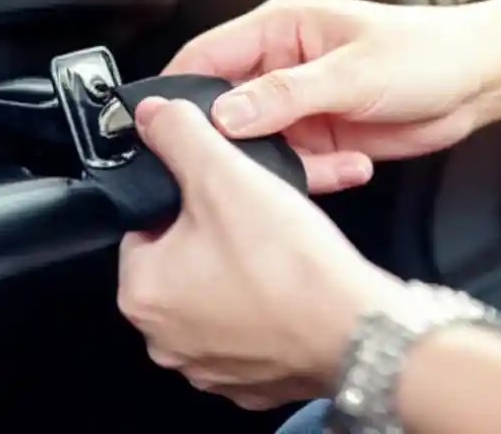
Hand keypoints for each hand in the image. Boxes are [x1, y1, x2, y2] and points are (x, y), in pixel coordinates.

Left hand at [117, 97, 405, 410]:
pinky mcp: (248, 384)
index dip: (182, 202)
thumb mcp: (225, 175)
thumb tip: (152, 116)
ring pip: (212, 298)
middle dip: (210, 239)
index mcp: (140, 294)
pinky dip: (262, 313)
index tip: (217, 197)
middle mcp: (163, 341)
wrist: (360, 330)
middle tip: (251, 222)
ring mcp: (206, 368)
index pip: (142, 228)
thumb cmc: (289, 262)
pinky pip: (245, 335)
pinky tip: (287, 291)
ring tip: (273, 253)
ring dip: (236, 274)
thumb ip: (180, 136)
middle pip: (176, 264)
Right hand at [166, 0, 490, 192]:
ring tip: (321, 163)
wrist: (481, 82)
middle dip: (230, 140)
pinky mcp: (318, 136)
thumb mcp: (352, 73)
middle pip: (222, 108)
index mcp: (278, 28)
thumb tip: (225, 114)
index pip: (205, 56)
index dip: (178, 91)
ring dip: (279, 164)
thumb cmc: (428, 52)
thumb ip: (285, 95)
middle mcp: (280, 65)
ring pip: (255, 145)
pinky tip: (348, 166)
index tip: (163, 127)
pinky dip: (313, 176)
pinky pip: (293, 165)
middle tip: (242, 163)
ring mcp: (297, 104)